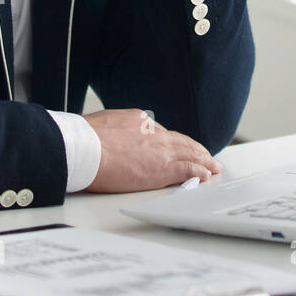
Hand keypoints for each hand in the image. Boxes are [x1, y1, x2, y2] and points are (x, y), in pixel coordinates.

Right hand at [82, 108, 221, 192]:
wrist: (85, 148)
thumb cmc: (84, 138)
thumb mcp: (102, 123)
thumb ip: (114, 128)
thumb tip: (111, 134)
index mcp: (138, 120)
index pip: (161, 132)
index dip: (172, 141)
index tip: (176, 146)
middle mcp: (153, 133)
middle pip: (181, 141)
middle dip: (194, 148)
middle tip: (204, 154)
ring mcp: (160, 151)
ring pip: (189, 153)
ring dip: (203, 160)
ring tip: (211, 166)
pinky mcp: (162, 169)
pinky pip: (187, 169)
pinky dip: (198, 172)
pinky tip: (205, 175)